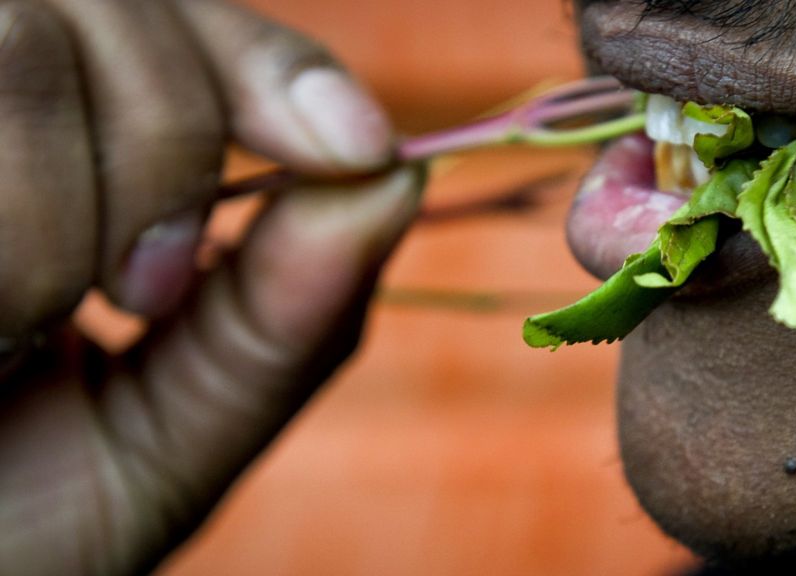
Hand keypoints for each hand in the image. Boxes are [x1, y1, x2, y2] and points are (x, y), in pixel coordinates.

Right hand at [0, 1, 420, 573]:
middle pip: (122, 10)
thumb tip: (393, 178)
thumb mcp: (159, 445)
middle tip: (134, 291)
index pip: (194, 33)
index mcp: (65, 158)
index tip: (355, 147)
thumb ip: (282, 324)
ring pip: (25, 39)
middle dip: (163, 155)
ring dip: (45, 210)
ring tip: (1, 328)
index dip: (278, 70)